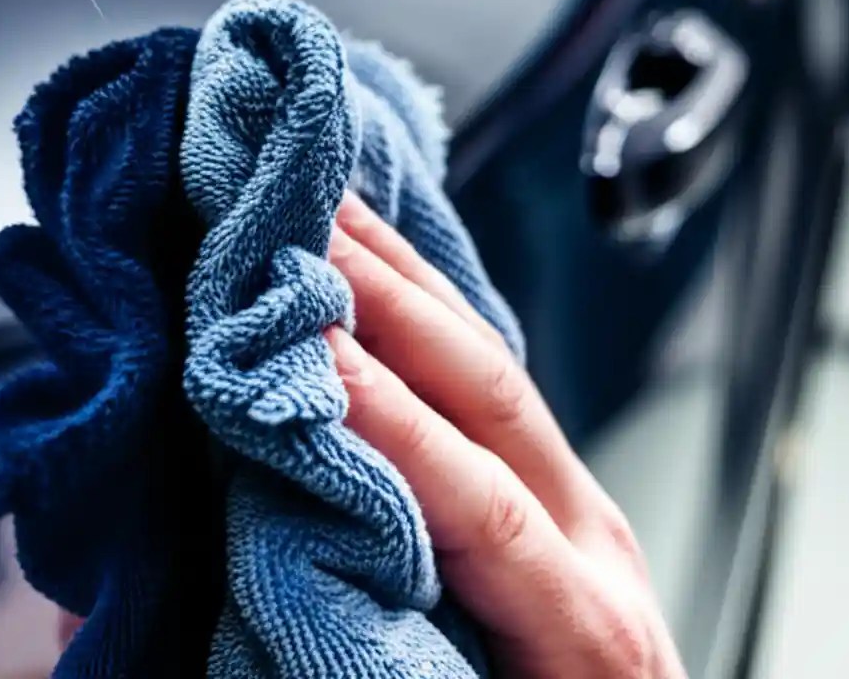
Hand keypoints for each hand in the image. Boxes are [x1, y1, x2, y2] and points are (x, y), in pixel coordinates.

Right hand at [326, 193, 685, 677]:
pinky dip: (431, 313)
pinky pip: (494, 380)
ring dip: (408, 284)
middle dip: (392, 305)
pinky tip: (384, 271)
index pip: (478, 500)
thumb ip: (380, 654)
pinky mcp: (561, 488)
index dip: (391, 424)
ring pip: (497, 366)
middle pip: (494, 396)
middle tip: (298, 235)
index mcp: (581, 625)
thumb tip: (256, 584)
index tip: (307, 356)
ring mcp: (584, 503)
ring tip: (330, 214)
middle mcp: (592, 540)